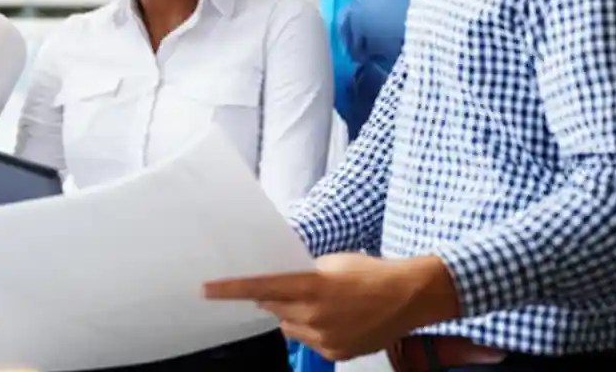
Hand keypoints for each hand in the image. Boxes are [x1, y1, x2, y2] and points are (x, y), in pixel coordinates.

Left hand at [203, 253, 460, 361]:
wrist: (410, 297)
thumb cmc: (370, 272)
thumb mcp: (331, 262)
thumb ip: (300, 273)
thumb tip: (274, 285)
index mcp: (311, 285)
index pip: (260, 286)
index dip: (230, 289)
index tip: (205, 289)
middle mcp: (314, 314)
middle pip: (272, 307)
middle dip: (276, 297)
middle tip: (295, 286)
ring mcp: (324, 338)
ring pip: (289, 325)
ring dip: (294, 314)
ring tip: (325, 303)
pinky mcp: (335, 353)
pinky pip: (309, 340)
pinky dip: (313, 329)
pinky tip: (336, 318)